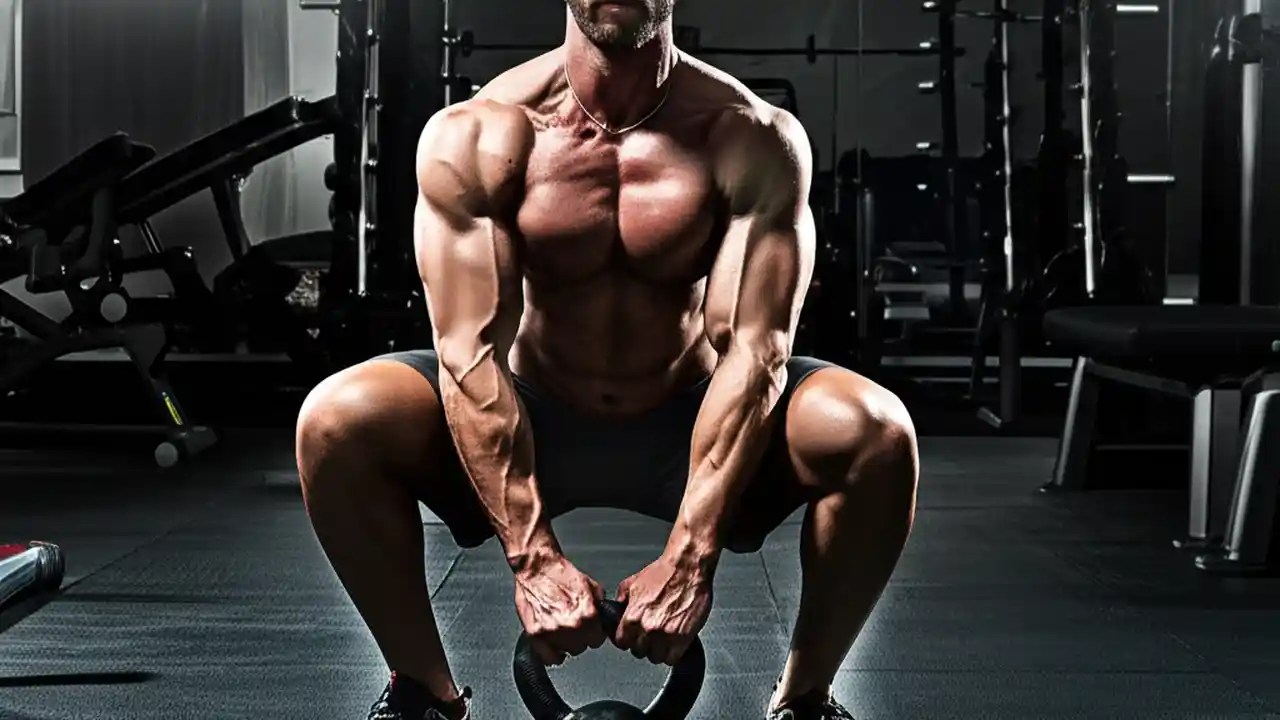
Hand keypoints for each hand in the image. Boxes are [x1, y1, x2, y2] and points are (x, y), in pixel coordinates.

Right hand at [513, 551, 606, 666]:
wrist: (538, 567)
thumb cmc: (561, 574)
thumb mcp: (592, 586)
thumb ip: (599, 606)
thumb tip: (603, 618)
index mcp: (587, 615)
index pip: (597, 640)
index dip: (594, 634)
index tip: (589, 630)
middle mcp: (570, 625)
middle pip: (582, 647)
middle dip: (580, 638)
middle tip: (574, 627)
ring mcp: (551, 631)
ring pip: (566, 652)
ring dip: (565, 644)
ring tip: (562, 630)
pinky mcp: (535, 633)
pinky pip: (547, 657)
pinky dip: (551, 654)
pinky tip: (553, 645)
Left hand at [613, 552, 713, 665]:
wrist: (687, 568)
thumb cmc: (663, 572)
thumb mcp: (633, 583)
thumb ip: (622, 600)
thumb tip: (616, 610)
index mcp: (632, 617)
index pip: (622, 643)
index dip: (628, 639)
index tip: (633, 637)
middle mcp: (647, 628)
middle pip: (639, 652)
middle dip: (644, 644)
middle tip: (651, 634)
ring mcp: (665, 635)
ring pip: (655, 658)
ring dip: (659, 650)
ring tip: (663, 638)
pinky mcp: (683, 638)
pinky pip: (672, 659)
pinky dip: (673, 653)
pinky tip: (674, 642)